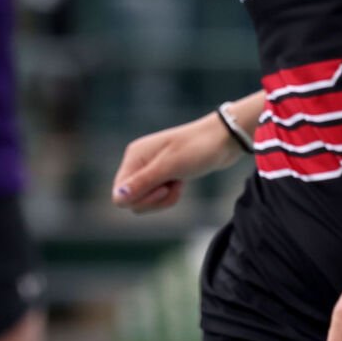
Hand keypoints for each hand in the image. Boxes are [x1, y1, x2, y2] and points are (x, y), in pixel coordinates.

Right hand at [112, 112, 242, 213]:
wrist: (224, 139)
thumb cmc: (198, 149)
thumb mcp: (170, 167)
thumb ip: (142, 183)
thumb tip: (117, 198)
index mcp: (134, 156)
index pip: (119, 194)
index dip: (140, 199)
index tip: (163, 189)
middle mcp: (138, 162)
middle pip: (131, 200)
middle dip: (154, 201)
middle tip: (173, 187)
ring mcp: (149, 169)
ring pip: (145, 201)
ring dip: (164, 199)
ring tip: (179, 184)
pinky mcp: (162, 175)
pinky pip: (157, 196)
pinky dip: (169, 196)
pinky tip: (181, 183)